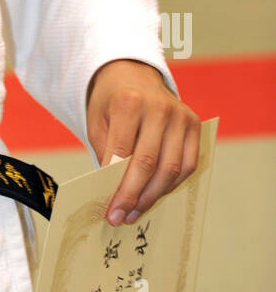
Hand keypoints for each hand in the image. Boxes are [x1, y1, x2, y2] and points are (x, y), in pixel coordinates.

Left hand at [85, 59, 199, 225]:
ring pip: (172, 169)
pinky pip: (188, 164)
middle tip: (122, 219)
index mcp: (129, 102)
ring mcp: (181, 115)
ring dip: (154, 196)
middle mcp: (159, 107)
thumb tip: (114, 195)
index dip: (117, 188)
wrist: (132, 73)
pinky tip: (154, 194)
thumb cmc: (111, 101)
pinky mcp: (194, 124)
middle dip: (134, 197)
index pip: (123, 154)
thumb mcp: (97, 122)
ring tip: (136, 211)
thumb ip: (106, 154)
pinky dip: (172, 184)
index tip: (110, 213)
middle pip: (149, 164)